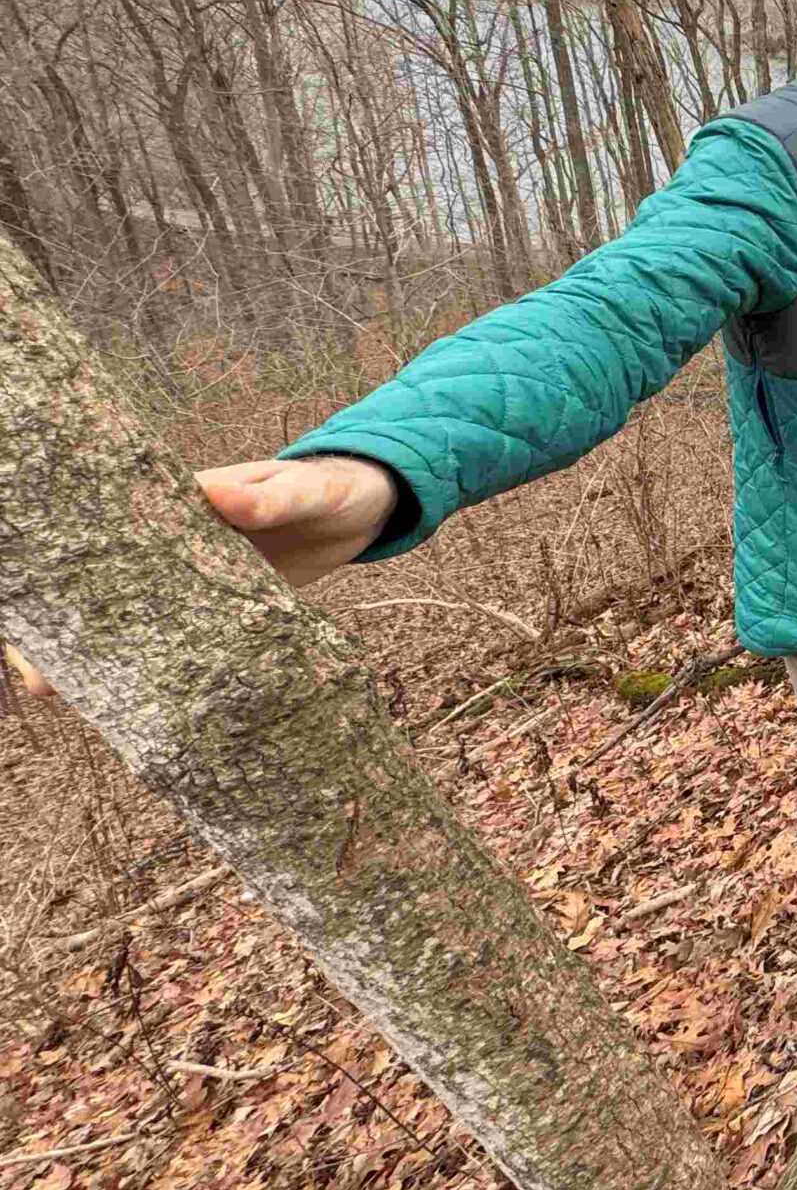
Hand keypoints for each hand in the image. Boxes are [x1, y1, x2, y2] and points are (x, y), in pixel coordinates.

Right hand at [3, 454, 397, 702]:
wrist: (368, 507)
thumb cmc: (330, 486)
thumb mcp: (303, 490)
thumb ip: (269, 498)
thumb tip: (219, 498)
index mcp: (179, 508)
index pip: (105, 540)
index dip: (66, 578)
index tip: (34, 615)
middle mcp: (177, 548)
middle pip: (108, 589)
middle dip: (71, 632)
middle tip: (41, 682)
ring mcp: (199, 582)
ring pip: (140, 620)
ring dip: (110, 656)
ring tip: (78, 703)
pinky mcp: (228, 610)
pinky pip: (187, 639)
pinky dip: (167, 666)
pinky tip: (147, 704)